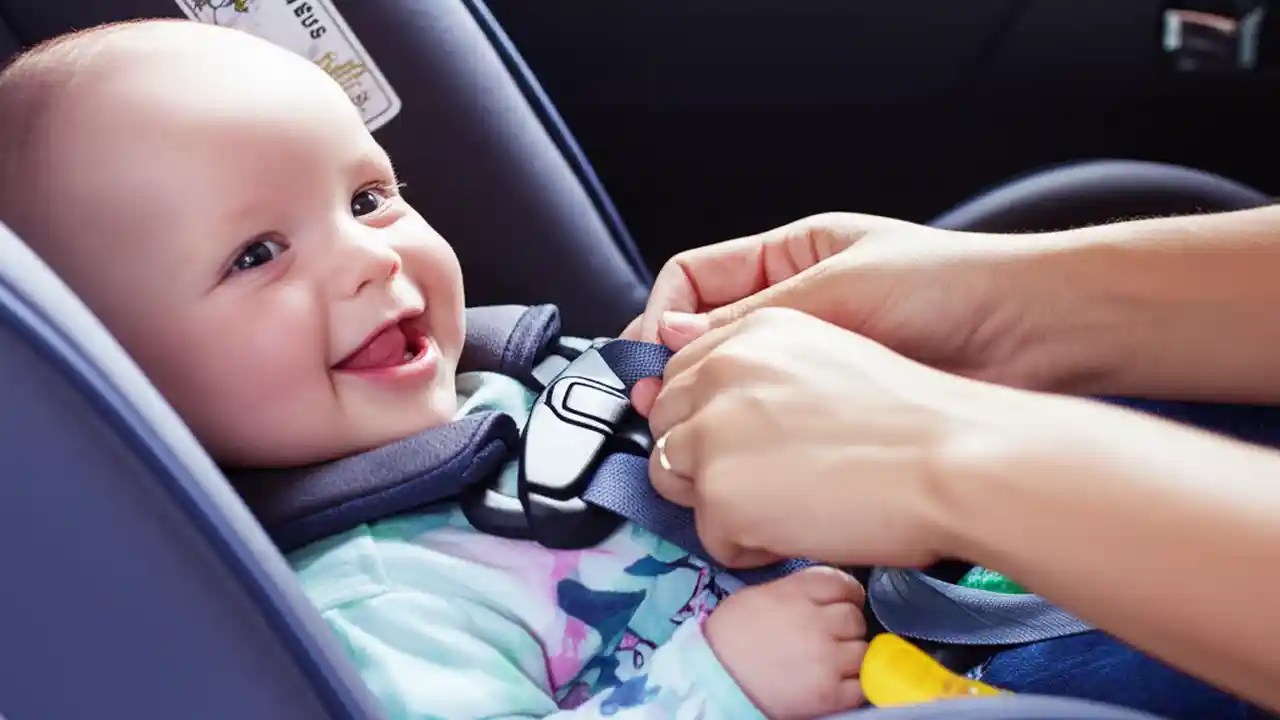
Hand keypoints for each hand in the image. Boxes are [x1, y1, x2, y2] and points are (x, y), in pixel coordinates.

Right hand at [624, 213, 1079, 411]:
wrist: (1034, 335)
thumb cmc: (946, 287)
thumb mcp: (836, 288)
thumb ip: (750, 315)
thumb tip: (670, 336)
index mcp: (789, 260)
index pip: (695, 281)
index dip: (659, 316)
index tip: (640, 362)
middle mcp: (796, 309)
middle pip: (707, 338)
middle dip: (676, 373)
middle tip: (655, 413)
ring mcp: (818, 359)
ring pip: (740, 385)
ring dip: (712, 410)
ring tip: (694, 438)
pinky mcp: (840, 404)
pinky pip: (780, 419)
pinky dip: (756, 438)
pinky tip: (746, 453)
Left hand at [645, 307, 1047, 569]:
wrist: (949, 459)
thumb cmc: (913, 418)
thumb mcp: (826, 359)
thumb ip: (761, 372)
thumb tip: (712, 411)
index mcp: (750, 333)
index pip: (679, 373)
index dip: (702, 417)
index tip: (733, 443)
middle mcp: (719, 372)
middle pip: (663, 425)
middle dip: (700, 458)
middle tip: (765, 480)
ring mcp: (712, 432)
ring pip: (670, 477)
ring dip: (718, 501)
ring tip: (785, 506)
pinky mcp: (718, 493)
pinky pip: (707, 535)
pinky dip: (745, 547)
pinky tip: (799, 531)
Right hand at [706, 566, 867, 719]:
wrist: (714, 678)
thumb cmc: (731, 635)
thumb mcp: (760, 595)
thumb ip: (796, 590)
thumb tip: (825, 595)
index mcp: (796, 593)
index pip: (842, 583)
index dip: (846, 594)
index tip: (842, 603)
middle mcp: (815, 622)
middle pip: (854, 618)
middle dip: (845, 626)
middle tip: (829, 636)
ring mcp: (826, 659)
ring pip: (862, 650)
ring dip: (850, 655)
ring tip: (830, 661)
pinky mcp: (829, 694)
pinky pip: (861, 684)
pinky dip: (852, 684)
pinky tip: (834, 682)